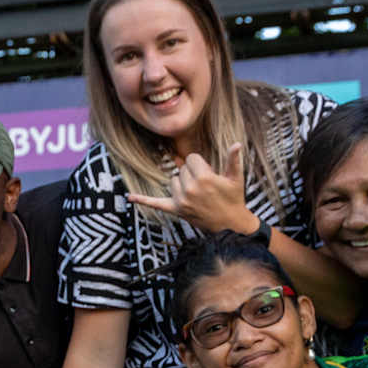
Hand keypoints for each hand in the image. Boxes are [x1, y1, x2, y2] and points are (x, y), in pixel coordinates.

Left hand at [125, 143, 257, 233]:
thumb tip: (237, 143)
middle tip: (205, 186)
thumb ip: (233, 159)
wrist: (230, 224)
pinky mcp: (176, 209)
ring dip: (182, 183)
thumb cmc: (233, 198)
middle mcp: (190, 189)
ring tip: (197, 193)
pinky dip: (142, 200)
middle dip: (192, 173)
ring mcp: (181, 200)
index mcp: (204, 178)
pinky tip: (130, 197)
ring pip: (173, 180)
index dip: (201, 164)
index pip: (191, 159)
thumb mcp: (236, 178)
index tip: (210, 174)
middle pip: (182, 169)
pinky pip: (156, 204)